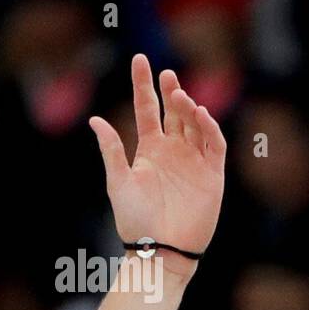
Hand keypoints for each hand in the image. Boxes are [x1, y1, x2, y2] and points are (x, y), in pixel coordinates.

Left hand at [88, 54, 224, 270]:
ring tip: (178, 95)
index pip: (148, 109)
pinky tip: (199, 115)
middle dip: (171, 91)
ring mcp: (193, 160)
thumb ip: (111, 150)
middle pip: (174, 112)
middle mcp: (172, 150)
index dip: (144, 85)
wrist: (158, 249)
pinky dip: (208, 128)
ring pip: (194, 123)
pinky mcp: (212, 173)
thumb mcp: (118, 181)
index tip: (139, 60)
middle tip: (166, 74)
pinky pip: (213, 143)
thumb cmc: (134, 220)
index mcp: (148, 149)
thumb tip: (94, 120)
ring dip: (188, 107)